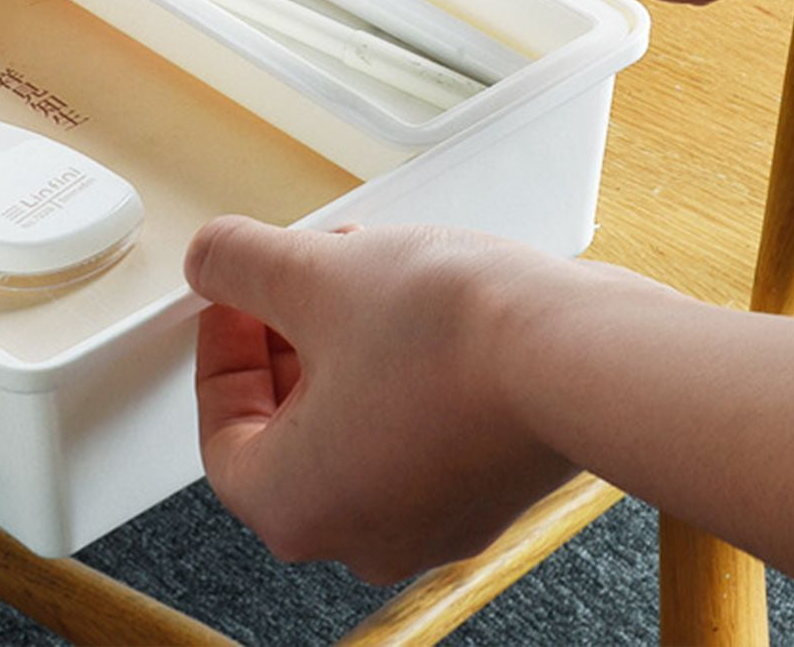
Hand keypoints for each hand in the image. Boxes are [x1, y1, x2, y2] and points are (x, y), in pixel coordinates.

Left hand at [184, 215, 580, 582]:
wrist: (583, 353)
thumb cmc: (450, 339)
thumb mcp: (311, 274)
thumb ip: (238, 265)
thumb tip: (210, 258)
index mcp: (297, 507)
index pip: (221, 432)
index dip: (219, 349)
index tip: (232, 295)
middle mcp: (363, 533)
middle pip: (288, 425)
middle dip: (284, 332)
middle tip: (292, 271)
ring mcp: (433, 515)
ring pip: (353, 414)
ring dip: (340, 334)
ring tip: (356, 262)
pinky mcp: (486, 482)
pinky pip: (411, 420)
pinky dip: (395, 359)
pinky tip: (411, 292)